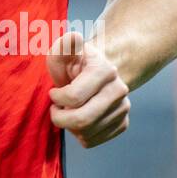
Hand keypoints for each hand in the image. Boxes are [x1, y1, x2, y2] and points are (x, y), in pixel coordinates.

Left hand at [46, 30, 130, 148]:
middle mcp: (119, 90)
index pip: (74, 97)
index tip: (53, 92)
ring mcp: (123, 108)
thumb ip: (66, 45)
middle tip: (56, 109)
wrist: (96, 73)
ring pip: (86, 133)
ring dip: (69, 126)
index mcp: (105, 70)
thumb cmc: (73, 62)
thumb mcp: (64, 50)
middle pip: (82, 120)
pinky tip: (78, 118)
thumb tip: (74, 37)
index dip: (56, 98)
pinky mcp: (122, 124)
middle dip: (60, 118)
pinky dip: (79, 134)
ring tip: (68, 110)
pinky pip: (93, 140)